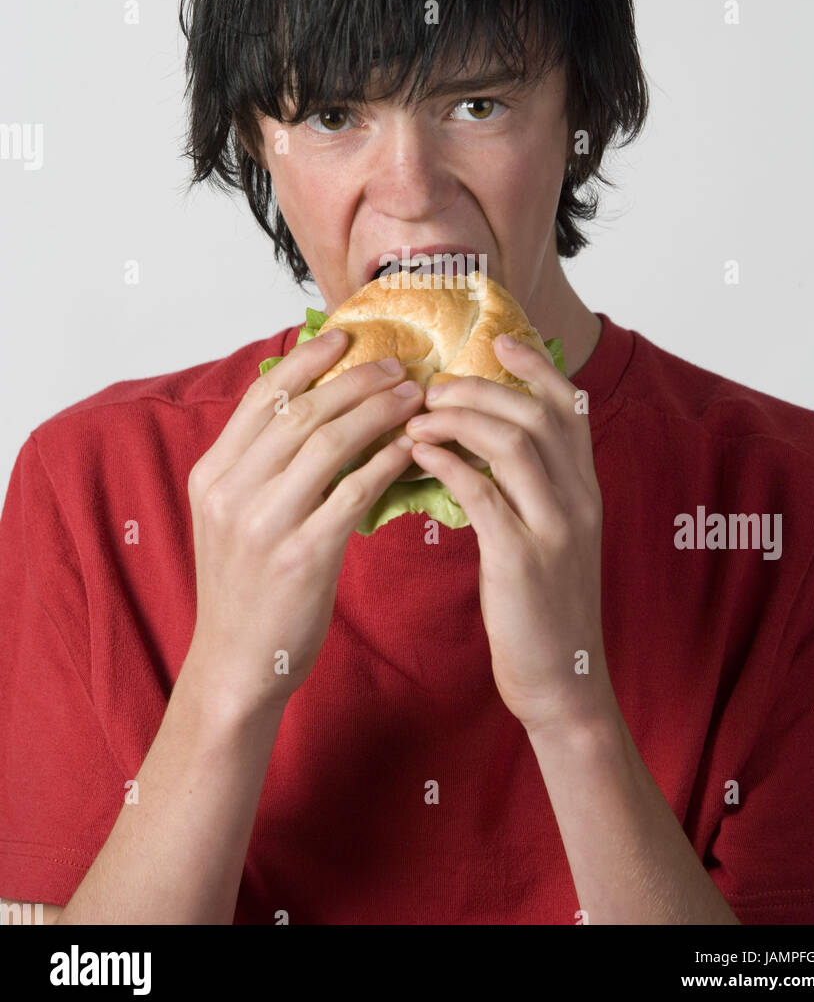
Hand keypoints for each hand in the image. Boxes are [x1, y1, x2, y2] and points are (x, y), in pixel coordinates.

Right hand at [185, 331, 425, 716]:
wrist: (238, 664)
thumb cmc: (246, 587)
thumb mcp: (233, 516)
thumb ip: (260, 465)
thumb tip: (310, 407)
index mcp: (211, 474)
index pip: (260, 398)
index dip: (306, 362)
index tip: (345, 338)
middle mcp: (231, 492)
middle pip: (300, 412)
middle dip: (355, 380)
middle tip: (398, 366)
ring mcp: (264, 523)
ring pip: (329, 443)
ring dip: (378, 412)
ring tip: (414, 397)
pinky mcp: (302, 556)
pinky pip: (353, 492)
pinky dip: (386, 462)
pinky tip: (412, 448)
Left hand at [403, 335, 616, 735]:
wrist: (563, 679)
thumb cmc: (542, 605)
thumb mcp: (550, 535)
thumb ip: (530, 486)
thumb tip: (481, 439)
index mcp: (586, 488)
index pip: (570, 405)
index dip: (536, 366)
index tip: (497, 341)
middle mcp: (580, 499)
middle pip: (536, 413)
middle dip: (480, 388)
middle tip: (432, 388)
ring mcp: (555, 528)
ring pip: (513, 443)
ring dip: (459, 419)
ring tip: (417, 416)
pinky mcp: (523, 560)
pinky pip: (483, 493)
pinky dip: (447, 463)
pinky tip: (417, 453)